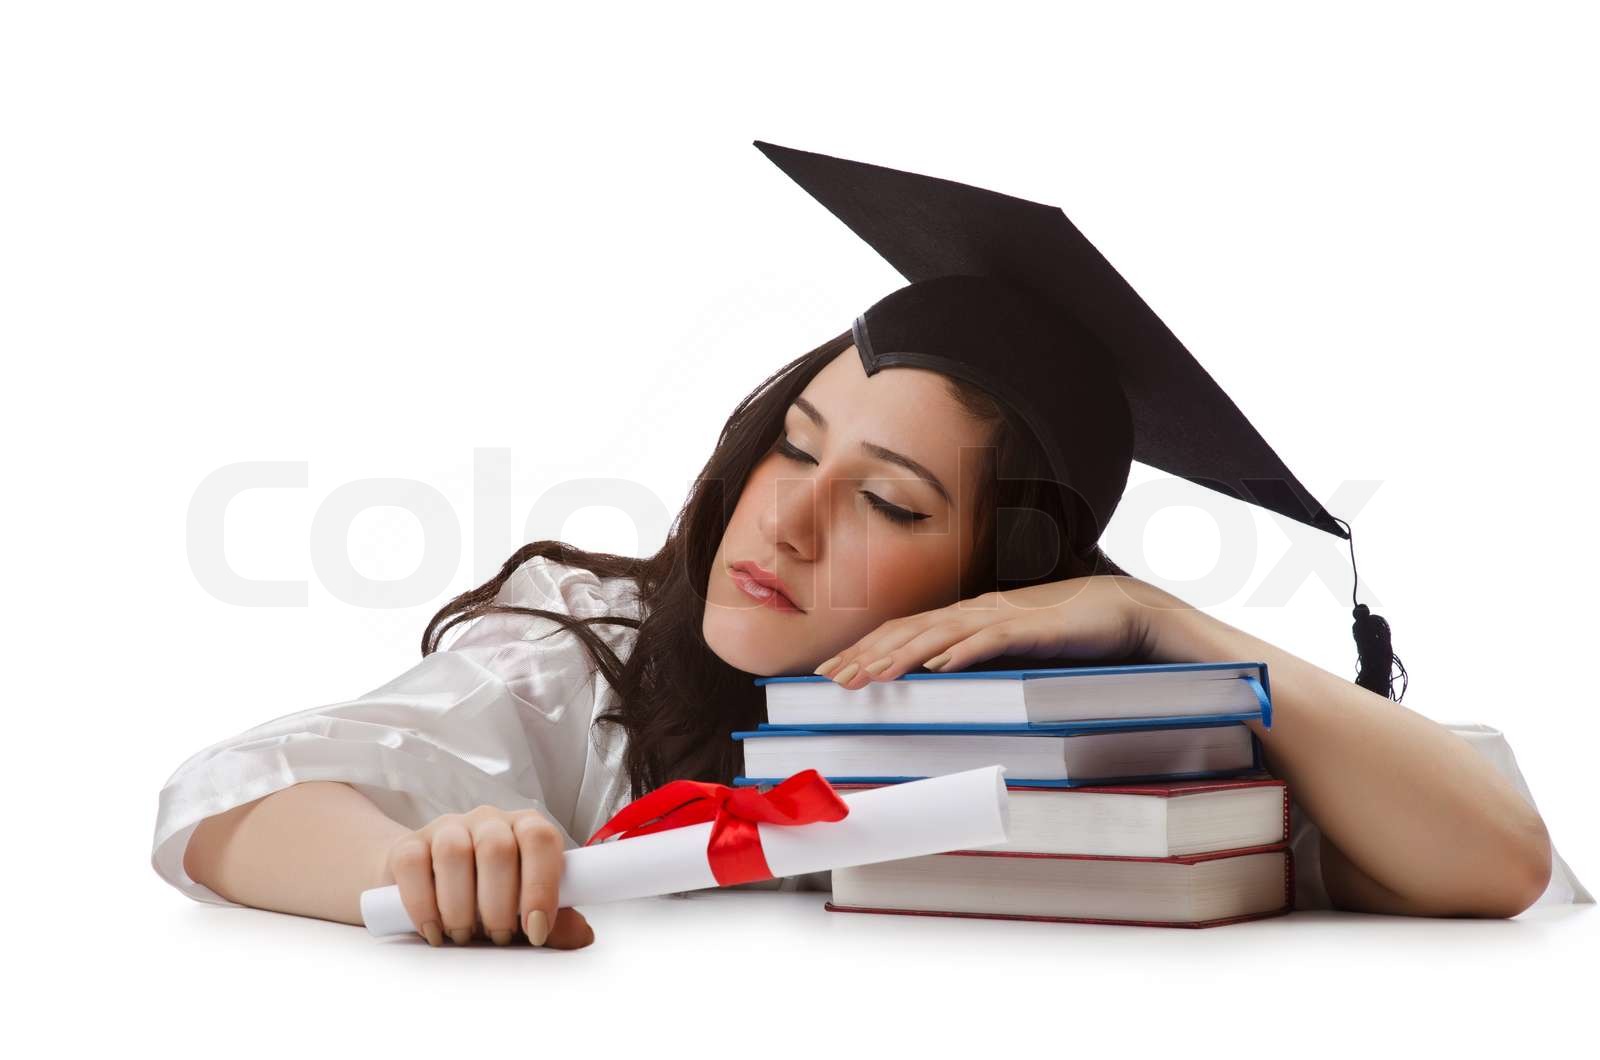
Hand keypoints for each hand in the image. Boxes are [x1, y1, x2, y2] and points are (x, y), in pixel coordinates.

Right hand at [382, 804, 593, 948]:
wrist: (428, 884)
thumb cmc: (486, 897)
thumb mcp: (523, 910)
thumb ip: (554, 922)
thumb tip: (583, 936)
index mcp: (526, 828)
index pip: (541, 840)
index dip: (541, 886)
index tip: (536, 930)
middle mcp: (489, 820)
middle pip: (498, 849)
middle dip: (499, 905)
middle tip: (498, 937)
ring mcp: (447, 827)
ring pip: (455, 853)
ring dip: (461, 906)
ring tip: (464, 935)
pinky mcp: (409, 844)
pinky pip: (414, 864)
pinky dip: (423, 904)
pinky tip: (434, 929)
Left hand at [814, 575, 1188, 688]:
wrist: (1122, 609)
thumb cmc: (1064, 632)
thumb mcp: (1008, 649)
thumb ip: (974, 660)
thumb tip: (935, 681)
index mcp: (966, 616)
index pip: (903, 631)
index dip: (863, 649)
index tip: (828, 671)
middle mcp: (976, 611)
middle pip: (909, 631)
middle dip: (866, 655)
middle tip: (829, 679)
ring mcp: (1002, 616)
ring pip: (940, 634)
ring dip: (900, 655)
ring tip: (869, 676)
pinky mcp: (1032, 627)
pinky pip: (991, 639)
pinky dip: (962, 652)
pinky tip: (938, 666)